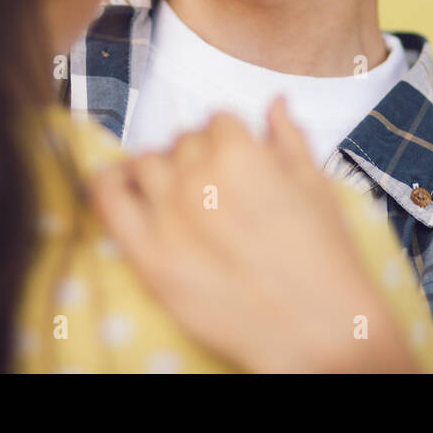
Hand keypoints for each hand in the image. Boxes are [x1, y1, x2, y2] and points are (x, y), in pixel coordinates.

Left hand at [89, 99, 416, 372]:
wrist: (316, 329)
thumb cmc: (324, 258)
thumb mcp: (316, 185)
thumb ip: (289, 137)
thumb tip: (274, 103)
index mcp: (239, 152)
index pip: (217, 120)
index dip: (228, 139)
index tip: (235, 159)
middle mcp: (197, 175)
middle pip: (181, 142)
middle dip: (198, 157)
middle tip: (215, 187)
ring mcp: (167, 213)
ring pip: (146, 163)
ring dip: (161, 172)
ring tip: (180, 196)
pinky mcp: (147, 253)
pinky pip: (108, 199)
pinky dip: (109, 184)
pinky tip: (123, 188)